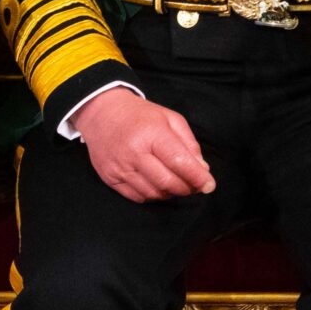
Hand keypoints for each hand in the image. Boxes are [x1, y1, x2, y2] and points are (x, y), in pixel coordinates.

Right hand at [71, 87, 214, 202]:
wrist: (101, 113)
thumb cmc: (140, 116)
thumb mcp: (170, 119)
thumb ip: (189, 144)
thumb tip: (202, 169)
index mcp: (152, 133)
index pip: (180, 162)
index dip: (198, 177)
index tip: (209, 185)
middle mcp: (134, 152)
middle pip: (168, 182)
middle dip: (186, 188)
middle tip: (193, 185)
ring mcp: (120, 167)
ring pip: (153, 193)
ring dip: (169, 193)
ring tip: (174, 183)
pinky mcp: (110, 177)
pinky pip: (137, 197)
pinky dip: (152, 195)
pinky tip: (156, 184)